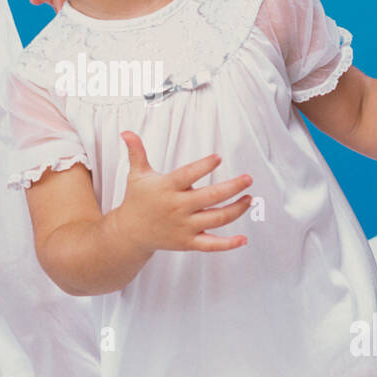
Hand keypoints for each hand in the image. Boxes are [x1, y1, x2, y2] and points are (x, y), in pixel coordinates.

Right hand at [117, 130, 251, 253]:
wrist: (129, 233)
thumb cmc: (137, 200)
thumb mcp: (137, 174)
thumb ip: (136, 152)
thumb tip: (127, 132)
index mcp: (167, 188)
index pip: (187, 175)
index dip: (203, 166)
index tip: (218, 158)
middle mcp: (177, 208)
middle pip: (210, 197)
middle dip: (232, 188)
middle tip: (248, 179)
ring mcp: (184, 227)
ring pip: (216, 219)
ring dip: (236, 209)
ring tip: (249, 198)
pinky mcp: (188, 242)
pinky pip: (211, 245)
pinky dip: (228, 244)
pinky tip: (244, 239)